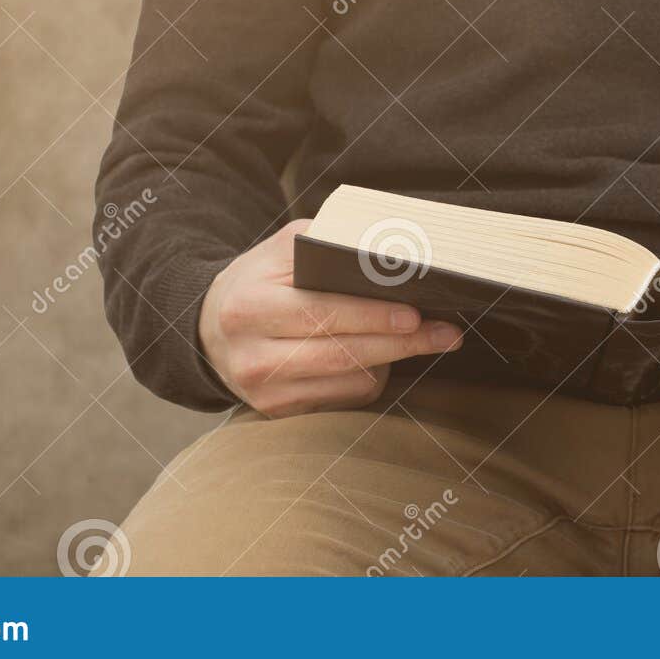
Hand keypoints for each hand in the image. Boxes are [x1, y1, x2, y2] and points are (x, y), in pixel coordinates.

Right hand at [199, 219, 462, 417]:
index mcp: (249, 306)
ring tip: (414, 337)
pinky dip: (370, 377)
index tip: (415, 313)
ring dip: (390, 360)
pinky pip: (345, 399)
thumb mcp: (285, 250)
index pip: (319, 313)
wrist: (214, 327)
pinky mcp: (278, 413)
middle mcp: (251, 356)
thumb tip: (393, 255)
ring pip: (349, 381)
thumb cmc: (263, 279)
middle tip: (445, 333)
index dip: (371, 316)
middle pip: (340, 353)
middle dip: (400, 343)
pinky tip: (376, 357)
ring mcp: (263, 392)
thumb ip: (330, 245)